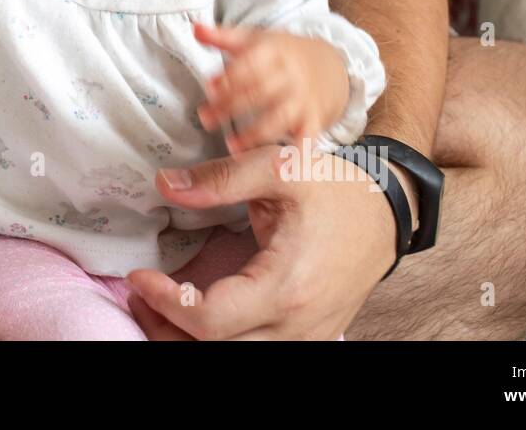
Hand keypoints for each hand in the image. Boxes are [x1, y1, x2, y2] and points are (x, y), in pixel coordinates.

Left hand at [125, 145, 396, 338]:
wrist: (388, 214)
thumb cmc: (337, 190)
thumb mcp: (280, 168)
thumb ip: (221, 178)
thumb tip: (165, 184)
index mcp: (285, 285)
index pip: (210, 320)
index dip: (165, 303)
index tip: (139, 275)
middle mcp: (295, 324)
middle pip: (213, 349)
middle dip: (164, 326)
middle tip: (137, 293)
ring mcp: (304, 337)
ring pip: (232, 358)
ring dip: (186, 338)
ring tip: (157, 304)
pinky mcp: (306, 337)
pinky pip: (252, 350)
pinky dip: (217, 340)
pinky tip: (196, 313)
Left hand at [193, 23, 348, 152]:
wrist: (329, 66)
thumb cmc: (282, 54)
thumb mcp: (255, 39)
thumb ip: (223, 37)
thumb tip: (195, 29)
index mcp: (274, 51)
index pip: (250, 64)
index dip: (229, 76)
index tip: (209, 87)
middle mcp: (290, 75)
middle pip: (258, 92)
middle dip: (230, 106)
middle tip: (205, 118)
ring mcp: (302, 100)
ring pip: (278, 118)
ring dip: (254, 133)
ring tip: (230, 145)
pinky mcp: (312, 121)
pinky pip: (305, 138)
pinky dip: (295, 152)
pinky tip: (280, 165)